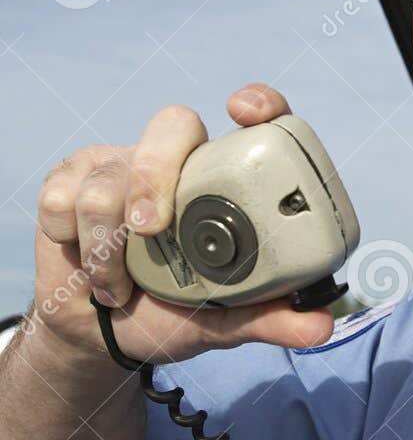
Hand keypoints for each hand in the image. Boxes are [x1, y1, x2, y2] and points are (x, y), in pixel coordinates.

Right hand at [29, 84, 334, 363]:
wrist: (103, 336)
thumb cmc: (172, 315)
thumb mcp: (227, 321)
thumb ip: (271, 317)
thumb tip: (321, 326)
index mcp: (226, 180)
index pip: (254, 119)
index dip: (258, 103)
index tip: (244, 111)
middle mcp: (178, 161)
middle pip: (172, 125)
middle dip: (154, 173)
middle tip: (150, 228)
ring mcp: (122, 165)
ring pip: (109, 178)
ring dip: (108, 247)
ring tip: (121, 287)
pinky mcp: (71, 179)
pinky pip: (65, 196)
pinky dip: (77, 246)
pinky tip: (94, 270)